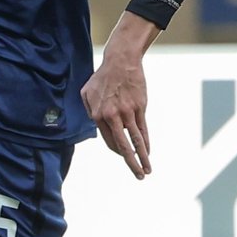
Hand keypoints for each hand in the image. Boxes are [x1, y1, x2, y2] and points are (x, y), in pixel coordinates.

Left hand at [81, 27, 154, 178]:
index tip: (125, 157)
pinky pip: (143, 129)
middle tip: (138, 175)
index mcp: (98, 115)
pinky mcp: (139, 107)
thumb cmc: (102, 77)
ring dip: (143, 158)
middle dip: (130, 163)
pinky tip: (149, 152)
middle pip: (122, 146)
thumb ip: (89, 110)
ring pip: (136, 141)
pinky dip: (146, 142)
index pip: (109, 141)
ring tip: (147, 170)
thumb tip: (95, 126)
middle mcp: (112, 116)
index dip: (118, 151)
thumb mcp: (87, 92)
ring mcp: (127, 112)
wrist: (121, 61)